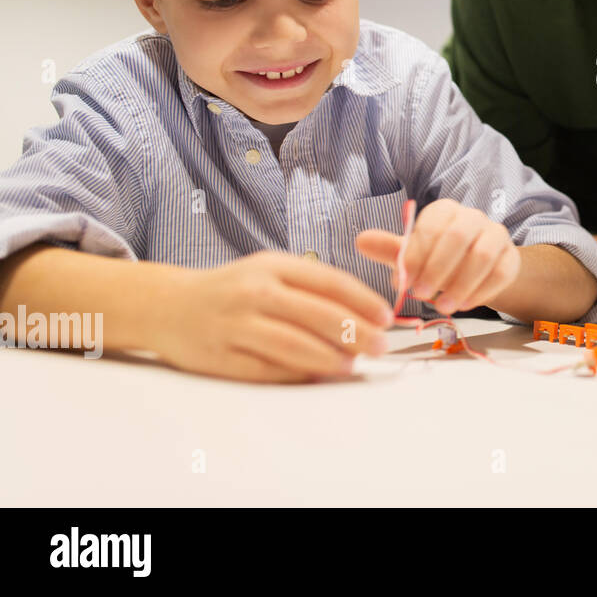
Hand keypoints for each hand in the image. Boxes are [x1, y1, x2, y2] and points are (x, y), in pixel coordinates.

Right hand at [157, 251, 391, 382]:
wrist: (167, 306)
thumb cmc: (233, 289)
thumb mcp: (269, 271)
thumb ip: (310, 286)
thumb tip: (363, 315)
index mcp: (271, 265)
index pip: (329, 281)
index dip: (363, 300)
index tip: (385, 316)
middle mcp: (253, 292)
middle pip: (317, 315)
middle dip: (356, 332)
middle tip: (379, 345)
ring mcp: (235, 325)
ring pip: (294, 345)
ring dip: (330, 357)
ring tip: (353, 364)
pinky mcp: (221, 357)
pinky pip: (268, 370)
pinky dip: (298, 374)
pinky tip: (318, 374)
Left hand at [356, 198, 520, 314]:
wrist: (476, 271)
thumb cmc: (437, 261)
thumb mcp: (411, 256)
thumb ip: (389, 250)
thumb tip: (360, 240)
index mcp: (445, 211)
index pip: (432, 226)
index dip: (418, 254)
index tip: (406, 281)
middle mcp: (472, 217)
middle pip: (458, 237)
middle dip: (438, 269)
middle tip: (422, 296)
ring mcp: (495, 235)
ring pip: (482, 256)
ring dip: (460, 284)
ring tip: (442, 307)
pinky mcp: (511, 257)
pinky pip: (500, 273)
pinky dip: (481, 292)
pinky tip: (464, 305)